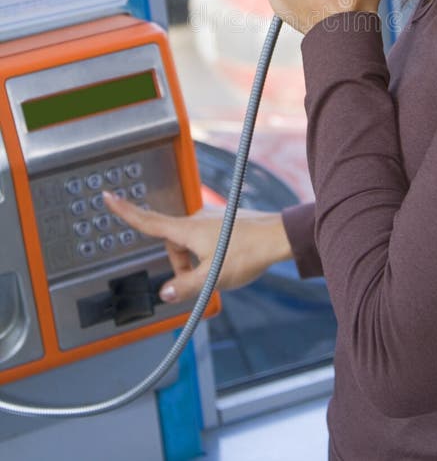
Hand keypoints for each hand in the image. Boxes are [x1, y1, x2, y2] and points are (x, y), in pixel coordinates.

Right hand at [102, 192, 292, 302]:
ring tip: (220, 271)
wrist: (277, 237)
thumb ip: (185, 287)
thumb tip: (164, 293)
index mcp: (187, 229)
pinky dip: (208, 255)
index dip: (125, 211)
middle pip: (172, 245)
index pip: (148, 220)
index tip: (107, 196)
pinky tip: (228, 262)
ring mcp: (210, 220)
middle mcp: (195, 220)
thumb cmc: (247, 253)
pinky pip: (204, 242)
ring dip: (196, 262)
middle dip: (180, 265)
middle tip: (203, 280)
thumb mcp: (213, 277)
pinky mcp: (222, 222)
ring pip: (189, 245)